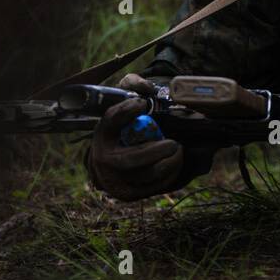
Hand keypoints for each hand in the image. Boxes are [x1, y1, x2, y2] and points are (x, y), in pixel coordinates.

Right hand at [85, 73, 183, 200]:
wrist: (114, 159)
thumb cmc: (124, 125)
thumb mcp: (124, 102)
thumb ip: (133, 85)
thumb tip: (147, 89)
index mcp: (101, 135)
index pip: (111, 121)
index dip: (126, 112)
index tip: (143, 104)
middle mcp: (103, 161)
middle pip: (130, 160)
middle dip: (156, 152)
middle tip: (174, 144)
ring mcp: (115, 181)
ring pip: (147, 176)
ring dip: (169, 163)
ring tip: (178, 151)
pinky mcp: (130, 194)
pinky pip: (155, 186)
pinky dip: (170, 174)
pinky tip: (174, 162)